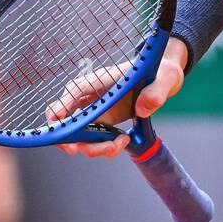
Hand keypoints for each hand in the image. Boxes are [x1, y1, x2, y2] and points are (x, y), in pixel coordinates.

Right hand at [53, 40, 187, 157]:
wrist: (160, 79)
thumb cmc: (158, 72)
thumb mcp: (164, 78)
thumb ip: (155, 92)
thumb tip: (142, 109)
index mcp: (100, 79)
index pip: (74, 90)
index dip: (61, 107)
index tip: (58, 123)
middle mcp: (91, 96)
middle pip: (66, 119)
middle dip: (70, 138)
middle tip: (78, 149)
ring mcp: (94, 111)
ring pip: (78, 135)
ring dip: (93, 148)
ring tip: (119, 143)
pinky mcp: (102, 123)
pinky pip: (93, 141)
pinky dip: (104, 148)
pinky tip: (123, 141)